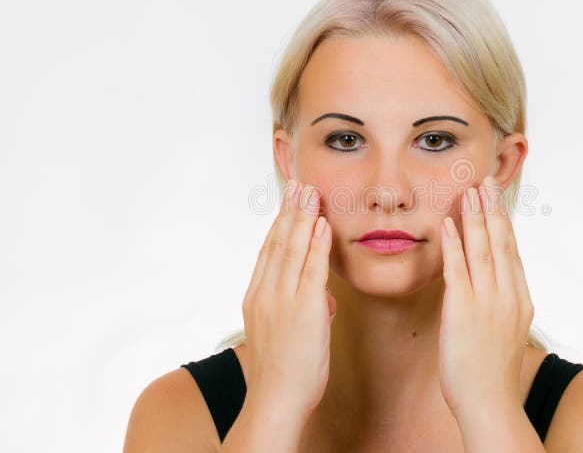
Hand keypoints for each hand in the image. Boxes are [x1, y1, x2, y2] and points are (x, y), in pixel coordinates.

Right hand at [240, 179, 335, 418]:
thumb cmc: (284, 374)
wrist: (275, 401)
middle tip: (298, 183)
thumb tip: (324, 299)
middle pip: (277, 243)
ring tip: (309, 192)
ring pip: (291, 249)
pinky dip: (316, 245)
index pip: (269, 252)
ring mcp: (282, 300)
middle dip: (289, 210)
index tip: (288, 202)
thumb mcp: (287, 335)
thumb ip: (305, 310)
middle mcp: (265, 293)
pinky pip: (311, 270)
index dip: (279, 224)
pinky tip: (321, 224)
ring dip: (302, 217)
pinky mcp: (303, 310)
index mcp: (257, 298)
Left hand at [438, 175, 533, 421]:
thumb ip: (504, 304)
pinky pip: (458, 270)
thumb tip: (497, 285)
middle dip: (491, 208)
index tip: (496, 197)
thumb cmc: (493, 372)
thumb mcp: (508, 332)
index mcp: (520, 298)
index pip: (512, 249)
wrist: (490, 401)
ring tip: (469, 191)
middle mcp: (508, 294)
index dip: (503, 219)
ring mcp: (487, 301)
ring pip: (482, 249)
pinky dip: (454, 245)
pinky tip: (449, 225)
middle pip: (500, 241)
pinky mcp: (463, 310)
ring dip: (474, 217)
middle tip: (485, 180)